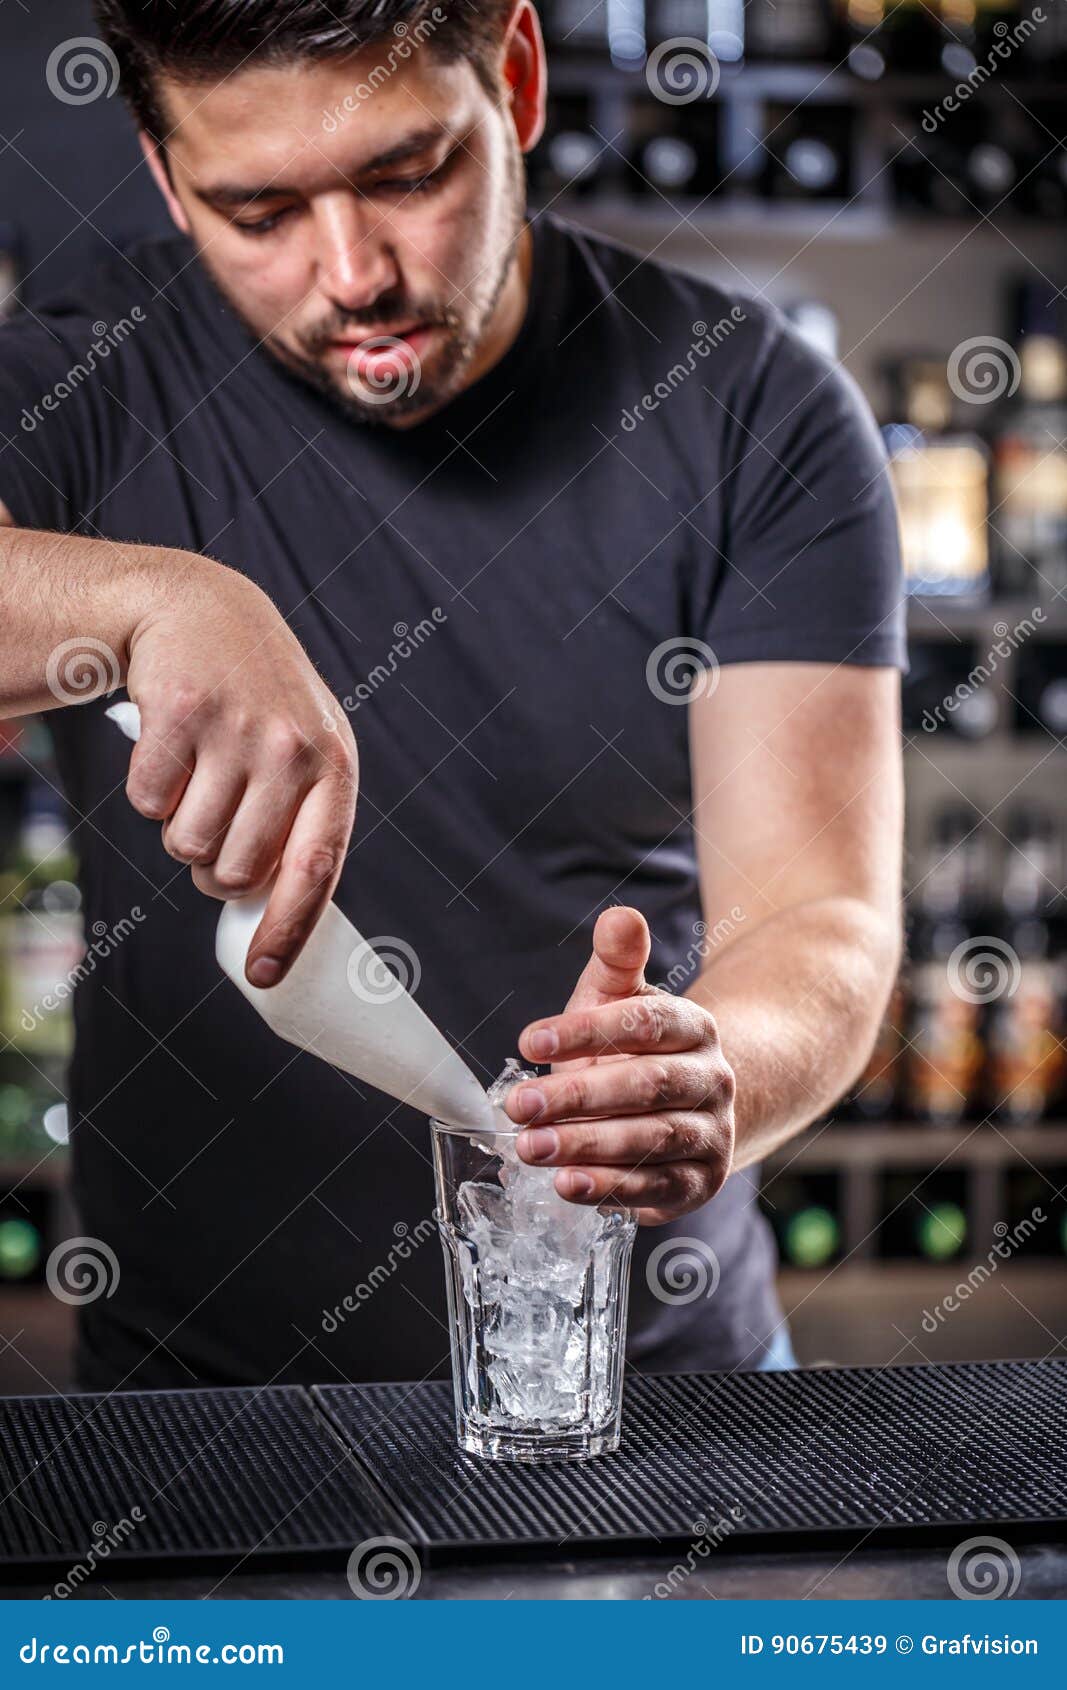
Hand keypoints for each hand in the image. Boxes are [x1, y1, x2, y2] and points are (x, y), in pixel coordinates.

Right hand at [124, 558, 357, 987]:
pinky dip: (148, 789)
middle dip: (212, 867)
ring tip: (196, 777)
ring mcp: (236, 728)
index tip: (263, 974)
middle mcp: (292, 749)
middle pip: (234, 872)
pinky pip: (146, 802)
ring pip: (185, 844)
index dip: (287, 928)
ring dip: (179, 828)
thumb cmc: (257, 701)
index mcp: (333, 768)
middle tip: (215, 822)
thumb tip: (272, 914)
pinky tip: (171, 748)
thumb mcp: (303, 751)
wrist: (202, 609)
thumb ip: (300, 824)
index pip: (316, 868)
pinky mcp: (180, 712)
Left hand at [505, 907, 734, 1224]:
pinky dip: (610, 1189)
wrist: (691, 1111)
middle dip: (578, 1096)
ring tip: (530, 1147)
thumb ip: (617, 961)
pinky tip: (566, 1184)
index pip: (644, 1024)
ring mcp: (711, 1134)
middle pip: (647, 1085)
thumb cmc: (637, 1050)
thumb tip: (619, 916)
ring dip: (587, 1145)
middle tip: (518, 1104)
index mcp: (695, 1027)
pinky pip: (655, 1188)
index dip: (587, 1031)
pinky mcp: (699, 1183)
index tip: (528, 1040)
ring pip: (651, 1140)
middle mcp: (713, 1080)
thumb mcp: (621, 1000)